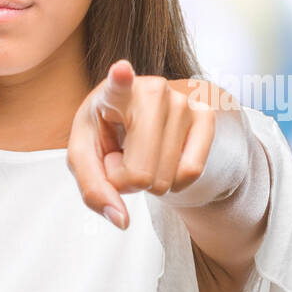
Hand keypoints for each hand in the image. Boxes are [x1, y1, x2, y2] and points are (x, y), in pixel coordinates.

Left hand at [67, 59, 225, 228]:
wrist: (142, 114)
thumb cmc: (107, 132)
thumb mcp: (85, 157)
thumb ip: (93, 189)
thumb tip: (121, 220)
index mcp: (114, 93)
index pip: (118, 85)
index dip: (120, 80)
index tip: (121, 71)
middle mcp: (152, 91)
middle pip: (139, 175)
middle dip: (127, 181)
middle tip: (123, 157)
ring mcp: (183, 103)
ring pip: (165, 179)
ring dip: (148, 181)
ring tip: (142, 154)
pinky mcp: (206, 117)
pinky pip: (191, 173)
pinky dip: (174, 182)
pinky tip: (164, 162)